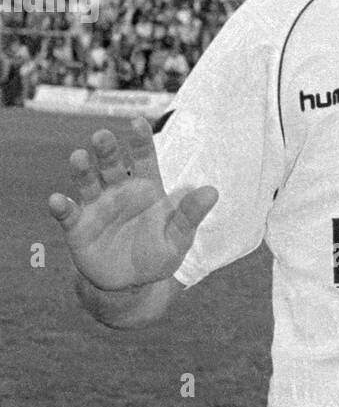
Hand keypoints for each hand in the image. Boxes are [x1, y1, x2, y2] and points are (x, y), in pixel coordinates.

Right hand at [48, 115, 217, 290]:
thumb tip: (212, 192)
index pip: (144, 158)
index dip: (141, 140)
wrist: (130, 284)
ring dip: (82, 169)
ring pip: (87, 181)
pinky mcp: (78, 226)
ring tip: (79, 157)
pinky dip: (61, 206)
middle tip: (102, 136)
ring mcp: (97, 206)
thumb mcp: (178, 238)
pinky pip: (67, 213)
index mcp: (146, 188)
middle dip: (107, 149)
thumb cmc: (157, 255)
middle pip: (112, 164)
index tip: (137, 122)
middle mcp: (119, 191)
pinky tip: (58, 200)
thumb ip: (189, 215)